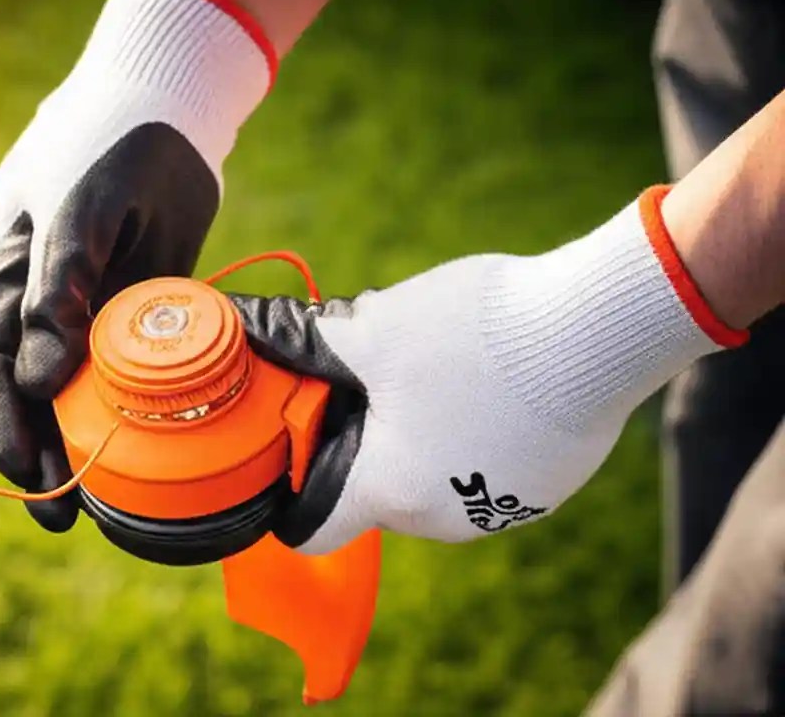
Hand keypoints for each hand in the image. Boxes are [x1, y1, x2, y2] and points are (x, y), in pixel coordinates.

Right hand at [0, 0, 272, 530]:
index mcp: (1, 274)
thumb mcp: (79, 212)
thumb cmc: (111, 149)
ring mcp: (83, 310)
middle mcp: (34, 301)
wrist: (169, 111)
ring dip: (79, 445)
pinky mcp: (130, 314)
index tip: (27, 474)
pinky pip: (120, 374)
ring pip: (70, 390)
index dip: (0, 421)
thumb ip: (57, 290)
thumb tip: (40, 381)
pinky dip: (126, 415)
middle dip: (37, 453)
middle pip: (22, 389)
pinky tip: (142, 453)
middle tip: (63, 518)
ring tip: (99, 505)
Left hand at [230, 188, 746, 551]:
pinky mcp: (543, 491)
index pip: (312, 529)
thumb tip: (262, 328)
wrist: (596, 331)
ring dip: (421, 434)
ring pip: (431, 477)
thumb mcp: (374, 329)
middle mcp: (439, 521)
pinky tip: (490, 383)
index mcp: (386, 492)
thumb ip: (311, 343)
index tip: (299, 448)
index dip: (293, 494)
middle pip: (375, 492)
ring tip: (440, 372)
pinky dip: (474, 436)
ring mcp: (498, 511)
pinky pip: (484, 471)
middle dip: (366, 440)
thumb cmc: (473, 336)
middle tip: (377, 378)